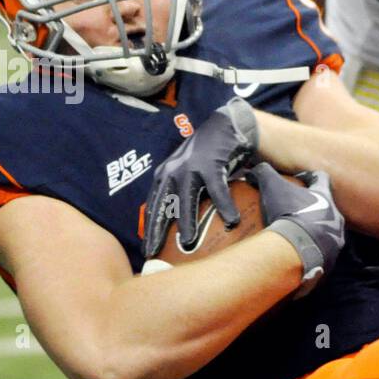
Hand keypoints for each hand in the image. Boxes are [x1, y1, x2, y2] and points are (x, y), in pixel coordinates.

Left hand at [142, 97, 259, 257]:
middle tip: (154, 252)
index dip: (149, 229)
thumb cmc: (208, 155)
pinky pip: (217, 189)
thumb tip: (179, 223)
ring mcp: (191, 167)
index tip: (147, 250)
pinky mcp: (211, 164)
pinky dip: (224, 206)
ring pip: (185, 199)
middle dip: (157, 230)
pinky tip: (231, 221)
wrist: (226, 126)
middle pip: (162, 205)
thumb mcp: (187, 172)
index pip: (153, 206)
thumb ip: (181, 191)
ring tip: (188, 241)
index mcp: (165, 176)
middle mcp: (173, 171)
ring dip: (187, 221)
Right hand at [245, 163, 345, 296]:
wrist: (297, 250)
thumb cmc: (288, 214)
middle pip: (326, 206)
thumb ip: (264, 173)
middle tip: (294, 211)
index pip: (321, 178)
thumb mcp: (272, 187)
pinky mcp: (332, 257)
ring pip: (327, 230)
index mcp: (324, 196)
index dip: (310, 177)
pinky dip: (312, 251)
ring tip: (297, 235)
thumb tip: (253, 170)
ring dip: (314, 230)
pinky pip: (323, 252)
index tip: (298, 180)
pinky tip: (298, 253)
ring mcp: (336, 237)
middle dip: (312, 208)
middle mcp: (335, 215)